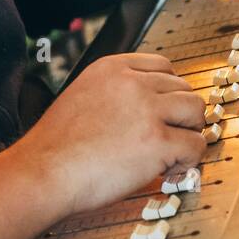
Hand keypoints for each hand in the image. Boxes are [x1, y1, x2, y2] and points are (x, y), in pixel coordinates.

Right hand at [16, 53, 207, 216]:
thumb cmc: (55, 146)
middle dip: (181, 114)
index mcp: (113, 68)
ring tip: (174, 152)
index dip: (169, 91)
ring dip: (190, 133)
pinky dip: (189, 160)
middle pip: (184, 88)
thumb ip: (114, 93)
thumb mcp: (82, 96)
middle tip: (171, 136)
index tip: (166, 110)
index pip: (163, 66)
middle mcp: (133, 84)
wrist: (43, 172)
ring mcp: (148, 111)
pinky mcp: (158, 142)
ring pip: (196, 112)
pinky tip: (171, 170)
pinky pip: (196, 145)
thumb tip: (145, 106)